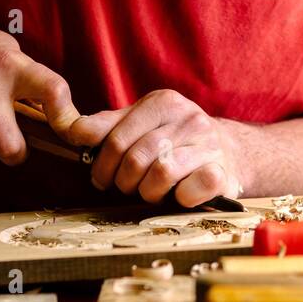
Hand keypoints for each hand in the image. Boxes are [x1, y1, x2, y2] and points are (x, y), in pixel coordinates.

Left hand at [65, 90, 239, 206]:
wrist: (229, 151)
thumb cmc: (175, 140)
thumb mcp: (141, 123)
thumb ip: (107, 126)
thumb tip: (73, 130)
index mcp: (163, 102)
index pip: (116, 138)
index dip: (102, 165)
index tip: (101, 177)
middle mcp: (189, 118)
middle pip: (135, 159)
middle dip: (123, 182)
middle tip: (126, 188)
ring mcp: (208, 144)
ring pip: (161, 174)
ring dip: (149, 193)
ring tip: (151, 191)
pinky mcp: (221, 171)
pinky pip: (191, 190)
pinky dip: (179, 199)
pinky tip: (179, 195)